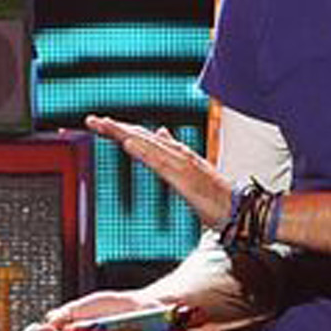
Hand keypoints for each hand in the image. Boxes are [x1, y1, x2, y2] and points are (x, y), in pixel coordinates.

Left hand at [87, 116, 242, 233]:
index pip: (145, 138)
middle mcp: (178, 154)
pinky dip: (144, 151)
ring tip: (104, 125)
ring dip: (125, 134)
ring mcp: (182, 164)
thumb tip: (161, 131)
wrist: (238, 210)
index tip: (101, 124)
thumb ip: (174, 152)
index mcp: (177, 155)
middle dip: (116, 128)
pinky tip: (128, 144)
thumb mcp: (190, 173)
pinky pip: (161, 163)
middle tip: (91, 120)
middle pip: (142, 136)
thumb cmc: (215, 196)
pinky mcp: (184, 178)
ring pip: (148, 145)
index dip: (122, 130)